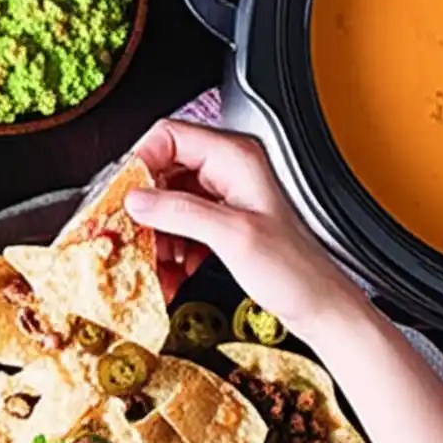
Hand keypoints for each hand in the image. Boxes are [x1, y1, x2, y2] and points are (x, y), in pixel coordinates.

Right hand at [123, 119, 366, 343]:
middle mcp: (227, 169)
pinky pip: (176, 223)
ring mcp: (221, 195)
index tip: (124, 194)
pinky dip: (168, 245)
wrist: (318, 306)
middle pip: (160, 169)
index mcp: (235, 157)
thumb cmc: (295, 271)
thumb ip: (180, 212)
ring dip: (154, 231)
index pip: (168, 136)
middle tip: (130, 230)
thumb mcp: (232, 236)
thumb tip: (136, 199)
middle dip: (143, 205)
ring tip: (154, 258)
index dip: (140, 162)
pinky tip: (172, 267)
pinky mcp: (217, 219)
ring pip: (165, 199)